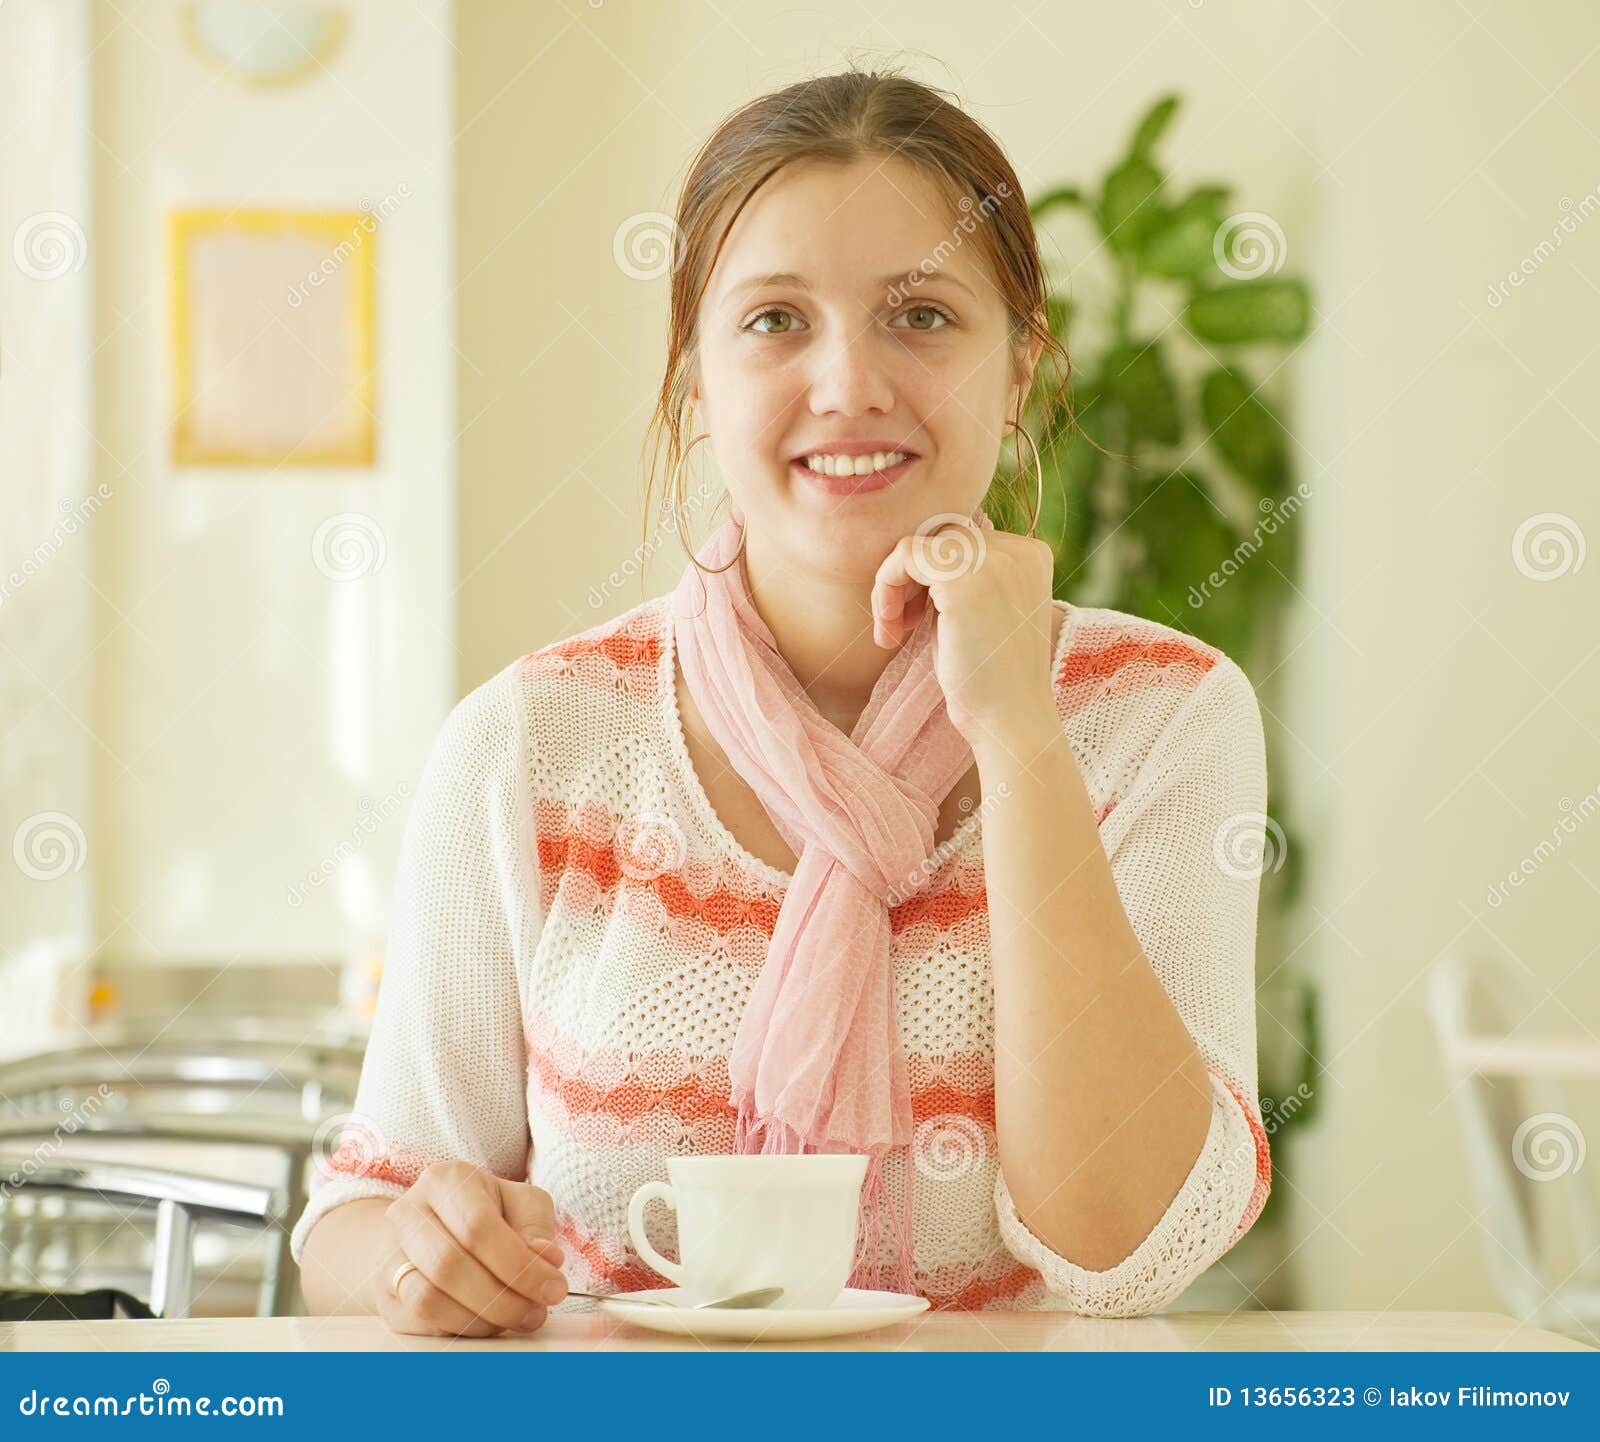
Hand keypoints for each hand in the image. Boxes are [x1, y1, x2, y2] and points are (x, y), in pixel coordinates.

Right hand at [377, 1161, 568, 1337]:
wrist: (429, 1227)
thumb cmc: (484, 1213)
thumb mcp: (520, 1204)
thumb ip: (537, 1228)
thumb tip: (547, 1260)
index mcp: (445, 1180)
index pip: (478, 1227)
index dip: (519, 1265)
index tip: (554, 1289)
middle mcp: (408, 1213)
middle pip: (449, 1265)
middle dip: (502, 1299)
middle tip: (536, 1313)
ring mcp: (389, 1256)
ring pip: (427, 1300)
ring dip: (480, 1320)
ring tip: (515, 1319)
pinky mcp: (385, 1297)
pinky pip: (419, 1323)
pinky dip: (460, 1330)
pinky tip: (488, 1323)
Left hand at [870, 518, 1058, 753]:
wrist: (1008, 720)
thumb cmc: (987, 677)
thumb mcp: (979, 612)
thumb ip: (959, 577)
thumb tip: (912, 550)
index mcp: (1030, 555)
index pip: (961, 540)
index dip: (930, 577)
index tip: (920, 619)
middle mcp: (1018, 549)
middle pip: (938, 537)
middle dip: (910, 580)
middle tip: (904, 626)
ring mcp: (993, 561)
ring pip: (915, 546)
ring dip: (892, 587)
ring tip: (894, 631)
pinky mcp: (963, 580)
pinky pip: (902, 556)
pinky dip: (884, 590)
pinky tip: (891, 633)